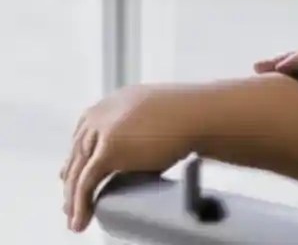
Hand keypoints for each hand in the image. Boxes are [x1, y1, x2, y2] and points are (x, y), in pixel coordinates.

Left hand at [60, 86, 198, 231]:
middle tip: (70, 203)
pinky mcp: (109, 150)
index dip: (79, 155)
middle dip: (72, 179)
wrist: (203, 114)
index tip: (74, 173)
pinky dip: (81, 203)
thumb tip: (149, 145)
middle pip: (78, 151)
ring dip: (74, 198)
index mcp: (116, 102)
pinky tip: (81, 218)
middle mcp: (103, 113)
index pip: (86, 131)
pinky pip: (87, 182)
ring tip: (76, 219)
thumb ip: (145, 126)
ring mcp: (103, 130)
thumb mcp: (161, 114)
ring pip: (79, 170)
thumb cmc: (195, 114)